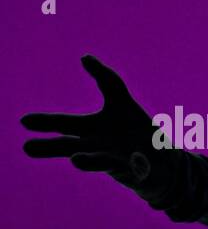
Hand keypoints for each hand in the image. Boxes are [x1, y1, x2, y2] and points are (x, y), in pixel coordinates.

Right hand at [21, 55, 163, 185]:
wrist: (161, 163)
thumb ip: (106, 81)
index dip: (45, 123)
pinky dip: (135, 165)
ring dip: (88, 161)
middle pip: (71, 146)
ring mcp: (116, 160)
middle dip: (51, 147)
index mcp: (90, 131)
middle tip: (28, 148)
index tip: (24, 121)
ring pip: (99, 161)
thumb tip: (84, 57)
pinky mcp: (138, 171)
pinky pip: (136, 168)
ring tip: (75, 159)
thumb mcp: (121, 102)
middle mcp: (97, 147)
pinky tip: (134, 161)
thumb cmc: (134, 131)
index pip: (64, 125)